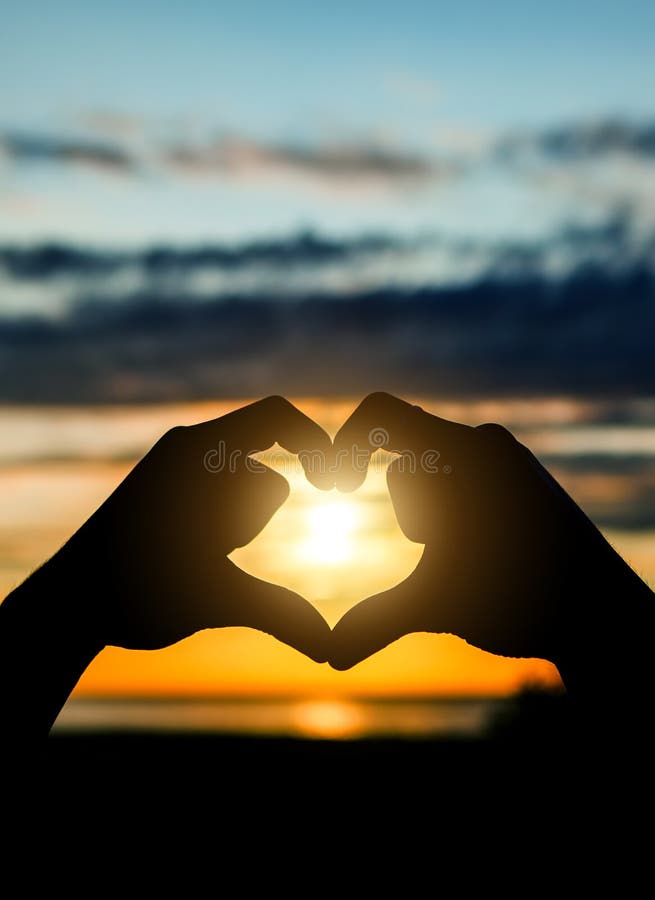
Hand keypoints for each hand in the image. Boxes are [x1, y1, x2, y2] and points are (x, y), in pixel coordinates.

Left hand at [22, 396, 332, 660]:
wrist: (68, 603)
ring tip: (193, 557)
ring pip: (244, 492)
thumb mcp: (216, 599)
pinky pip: (221, 499)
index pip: (275, 415)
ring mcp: (176, 468)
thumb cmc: (136, 593)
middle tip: (212, 555)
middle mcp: (187, 449)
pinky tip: (189, 556)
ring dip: (236, 528)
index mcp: (199, 451)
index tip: (334, 483)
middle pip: (262, 474)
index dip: (314, 442)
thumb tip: (332, 649)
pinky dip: (222, 527)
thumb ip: (280, 614)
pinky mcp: (168, 489)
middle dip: (253, 520)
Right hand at [329, 393, 651, 680]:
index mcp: (462, 452)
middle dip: (408, 512)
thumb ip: (375, 621)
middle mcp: (487, 443)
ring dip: (432, 518)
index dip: (343, 442)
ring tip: (467, 558)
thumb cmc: (521, 601)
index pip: (381, 411)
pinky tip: (482, 554)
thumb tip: (329, 656)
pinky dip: (454, 516)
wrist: (604, 615)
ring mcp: (508, 460)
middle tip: (437, 552)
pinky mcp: (523, 479)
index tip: (337, 489)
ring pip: (435, 474)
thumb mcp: (438, 605)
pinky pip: (464, 480)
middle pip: (406, 460)